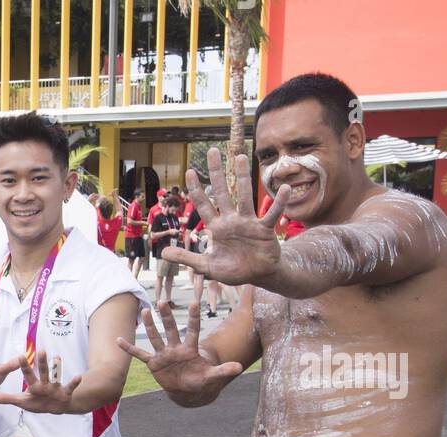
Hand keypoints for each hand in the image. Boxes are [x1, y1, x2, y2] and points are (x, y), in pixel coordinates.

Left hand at [0, 350, 81, 413]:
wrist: (56, 407)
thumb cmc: (37, 402)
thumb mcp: (21, 402)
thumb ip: (6, 398)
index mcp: (34, 385)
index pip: (28, 374)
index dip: (24, 366)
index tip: (20, 355)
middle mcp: (44, 384)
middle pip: (42, 372)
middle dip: (42, 362)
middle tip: (41, 350)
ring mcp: (55, 387)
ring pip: (56, 376)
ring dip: (57, 367)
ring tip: (57, 356)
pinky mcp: (65, 393)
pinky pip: (70, 387)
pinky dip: (74, 382)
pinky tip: (78, 376)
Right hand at [118, 302, 243, 405]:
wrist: (186, 390)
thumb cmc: (200, 381)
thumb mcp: (212, 377)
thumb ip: (223, 371)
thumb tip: (240, 368)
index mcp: (191, 349)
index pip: (193, 330)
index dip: (194, 317)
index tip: (194, 302)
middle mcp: (176, 348)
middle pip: (172, 329)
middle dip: (167, 317)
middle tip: (163, 301)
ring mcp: (164, 355)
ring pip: (155, 337)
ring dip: (150, 326)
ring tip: (145, 311)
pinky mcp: (154, 363)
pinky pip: (139, 355)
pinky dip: (129, 349)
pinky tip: (118, 340)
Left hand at [163, 148, 288, 286]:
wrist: (258, 276)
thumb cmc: (234, 270)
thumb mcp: (207, 267)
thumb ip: (187, 258)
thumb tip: (163, 253)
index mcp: (217, 228)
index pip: (203, 205)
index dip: (196, 190)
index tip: (190, 171)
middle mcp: (231, 221)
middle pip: (222, 193)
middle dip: (216, 173)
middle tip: (212, 151)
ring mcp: (248, 222)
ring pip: (244, 196)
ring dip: (242, 177)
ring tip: (241, 157)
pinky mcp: (264, 229)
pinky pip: (272, 214)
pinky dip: (278, 203)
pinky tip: (283, 188)